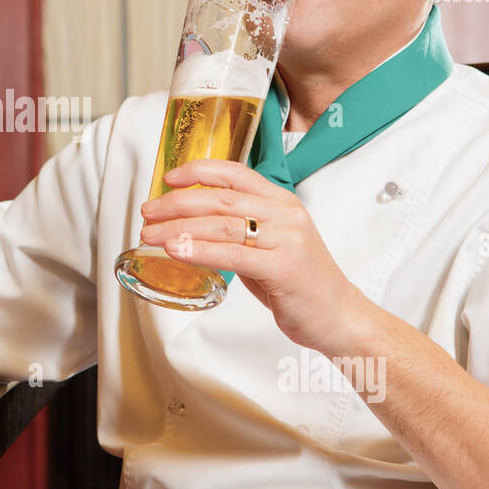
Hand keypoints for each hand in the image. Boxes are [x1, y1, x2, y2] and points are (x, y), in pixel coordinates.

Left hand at [139, 158, 367, 353]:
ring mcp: (287, 239)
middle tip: (148, 212)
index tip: (168, 179)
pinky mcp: (283, 268)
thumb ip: (240, 230)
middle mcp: (285, 214)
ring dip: (179, 228)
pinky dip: (199, 250)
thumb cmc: (300, 282)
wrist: (340, 316)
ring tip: (151, 234)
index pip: (235, 173)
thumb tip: (191, 225)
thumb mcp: (271, 245)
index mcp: (282, 202)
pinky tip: (176, 251)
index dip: (198, 171)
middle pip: (221, 198)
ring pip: (222, 224)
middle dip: (177, 203)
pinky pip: (233, 254)